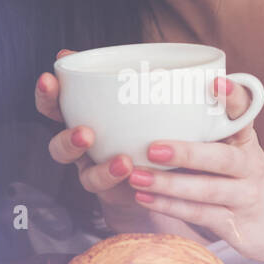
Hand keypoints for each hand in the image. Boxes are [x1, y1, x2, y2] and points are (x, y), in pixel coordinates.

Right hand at [35, 50, 211, 242]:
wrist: (186, 178)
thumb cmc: (177, 132)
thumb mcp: (181, 107)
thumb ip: (189, 88)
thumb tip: (213, 72)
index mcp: (93, 113)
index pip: (60, 101)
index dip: (50, 92)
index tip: (51, 76)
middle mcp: (88, 142)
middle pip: (58, 137)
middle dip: (62, 132)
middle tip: (84, 132)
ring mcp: (96, 169)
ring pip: (77, 169)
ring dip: (94, 165)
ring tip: (121, 161)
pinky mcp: (113, 191)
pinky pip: (104, 189)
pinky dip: (114, 179)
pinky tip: (131, 170)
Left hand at [126, 77, 263, 263]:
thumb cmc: (249, 182)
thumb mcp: (241, 152)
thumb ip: (211, 133)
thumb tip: (159, 109)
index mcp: (248, 143)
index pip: (245, 115)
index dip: (234, 98)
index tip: (216, 83)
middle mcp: (251, 167)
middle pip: (221, 158)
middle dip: (186, 153)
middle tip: (153, 149)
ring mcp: (245, 197)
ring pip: (208, 190)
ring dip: (169, 186)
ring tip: (137, 178)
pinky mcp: (237, 226)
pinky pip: (201, 215)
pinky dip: (171, 208)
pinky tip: (146, 199)